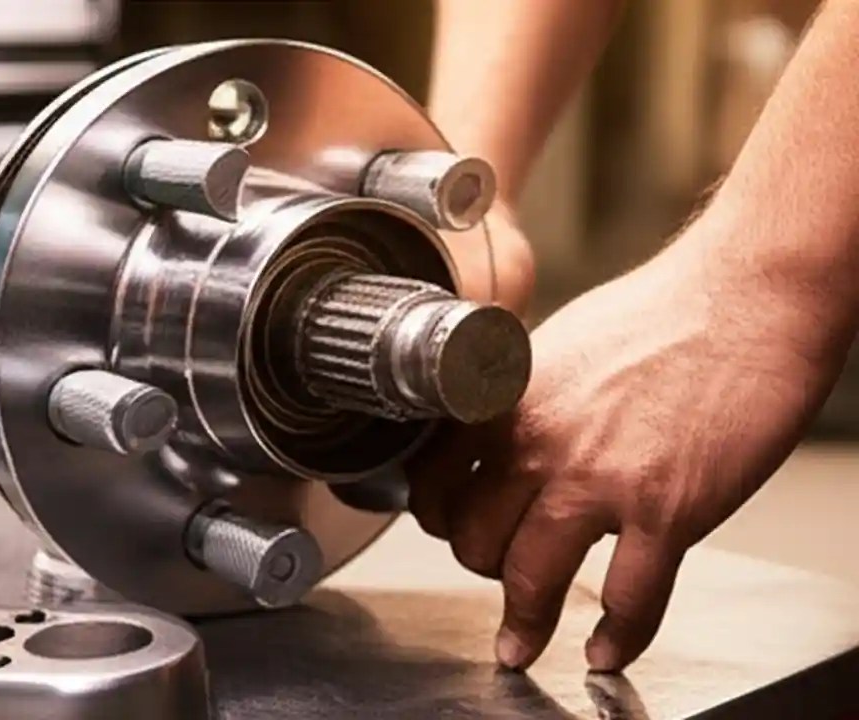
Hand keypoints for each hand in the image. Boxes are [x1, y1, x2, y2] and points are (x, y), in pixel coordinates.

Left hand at [408, 221, 848, 671]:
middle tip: (500, 572)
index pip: (432, 482)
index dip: (436, 516)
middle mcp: (538, 445)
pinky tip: (606, 649)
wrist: (745, 297)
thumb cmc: (659, 313)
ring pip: (529, 578)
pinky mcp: (666, 509)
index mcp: (505, 404)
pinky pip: (630, 600)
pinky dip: (616, 638)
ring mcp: (599, 481)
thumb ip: (520, 402)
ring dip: (523, 622)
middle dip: (481, 566)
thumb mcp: (555, 347)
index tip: (450, 529)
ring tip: (521, 641)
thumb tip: (499, 436)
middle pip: (473, 541)